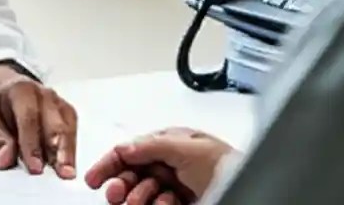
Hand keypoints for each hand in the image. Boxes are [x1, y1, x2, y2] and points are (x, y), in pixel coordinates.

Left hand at [0, 63, 77, 177]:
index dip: (32, 144)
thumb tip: (5, 160)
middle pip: (55, 123)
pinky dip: (72, 148)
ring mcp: (58, 103)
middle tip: (61, 172)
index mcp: (21, 91)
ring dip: (69, 151)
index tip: (35, 167)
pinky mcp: (67, 114)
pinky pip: (73, 130)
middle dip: (59, 149)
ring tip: (68, 172)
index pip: (29, 117)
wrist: (5, 92)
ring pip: (67, 127)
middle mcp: (44, 94)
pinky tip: (69, 165)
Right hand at [85, 127, 236, 203]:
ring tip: (147, 201)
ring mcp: (172, 188)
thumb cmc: (226, 164)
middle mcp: (168, 165)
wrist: (249, 189)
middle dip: (120, 186)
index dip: (109, 164)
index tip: (94, 179)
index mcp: (168, 144)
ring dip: (139, 199)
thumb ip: (152, 145)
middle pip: (130, 176)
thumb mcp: (186, 147)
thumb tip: (124, 148)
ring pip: (139, 195)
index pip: (129, 152)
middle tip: (116, 195)